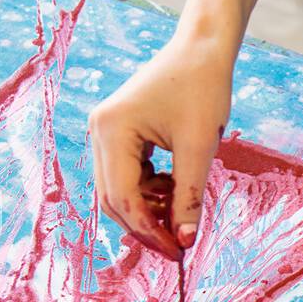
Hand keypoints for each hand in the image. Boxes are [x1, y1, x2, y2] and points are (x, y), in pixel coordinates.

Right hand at [88, 35, 233, 258]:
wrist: (202, 50)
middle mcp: (100, 131)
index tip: (176, 251)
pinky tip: (175, 188)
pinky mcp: (118, 133)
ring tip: (181, 210)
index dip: (149, 230)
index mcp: (113, 130)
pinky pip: (127, 175)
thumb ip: (190, 197)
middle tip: (177, 245)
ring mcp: (105, 131)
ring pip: (119, 190)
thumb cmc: (203, 89)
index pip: (123, 197)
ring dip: (148, 208)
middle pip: (113, 198)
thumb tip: (185, 241)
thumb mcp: (200, 147)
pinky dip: (149, 191)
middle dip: (145, 225)